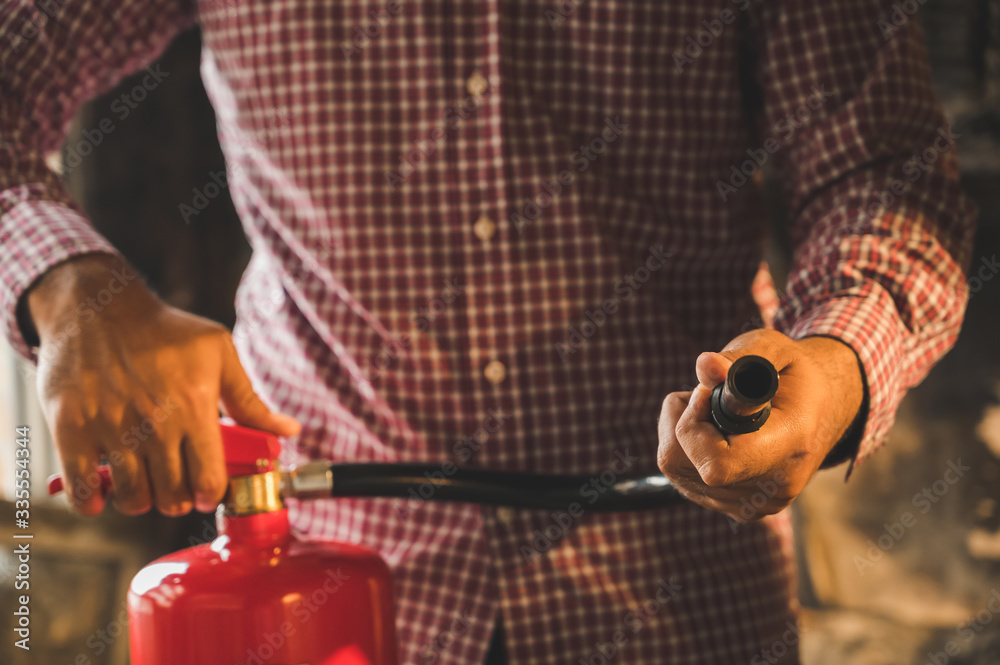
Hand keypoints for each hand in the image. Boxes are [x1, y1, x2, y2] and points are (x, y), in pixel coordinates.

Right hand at [26, 254, 299, 515]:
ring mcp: (110, 429)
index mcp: (194, 407)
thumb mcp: (218, 354)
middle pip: (172, 498)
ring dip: (140, 500)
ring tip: (143, 483)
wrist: (97, 308)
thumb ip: (251, 401)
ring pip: (132, 499)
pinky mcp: (71, 429)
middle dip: (179, 500)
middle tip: (175, 486)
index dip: (212, 494)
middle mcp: (154, 424)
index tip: (207, 490)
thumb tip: (290, 431)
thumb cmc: (164, 331)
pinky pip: (82, 489)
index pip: (209, 481)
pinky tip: (102, 491)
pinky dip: (92, 501)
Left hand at [656, 329, 862, 520]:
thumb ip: (738, 357)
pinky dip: (687, 451)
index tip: (707, 392)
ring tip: (715, 412)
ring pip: (676, 470)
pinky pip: (685, 479)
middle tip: (710, 395)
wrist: (823, 410)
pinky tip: (717, 435)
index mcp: (790, 446)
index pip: (716, 464)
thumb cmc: (794, 375)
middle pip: (684, 465)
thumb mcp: (774, 350)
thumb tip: (705, 366)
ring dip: (682, 433)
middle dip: (684, 422)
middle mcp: (774, 486)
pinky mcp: (739, 511)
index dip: (695, 425)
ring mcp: (755, 505)